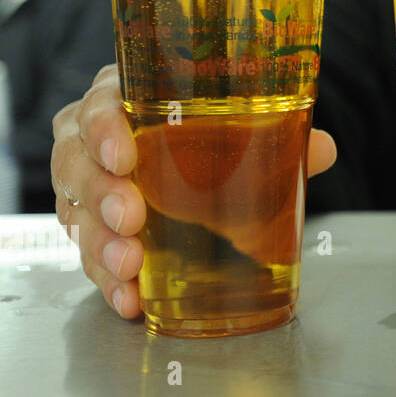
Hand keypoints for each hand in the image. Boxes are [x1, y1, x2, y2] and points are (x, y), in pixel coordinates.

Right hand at [50, 64, 337, 318]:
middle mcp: (96, 139)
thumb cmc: (209, 134)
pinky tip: (129, 298)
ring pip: (74, 211)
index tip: (124, 155)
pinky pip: (87, 254)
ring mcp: (90, 186)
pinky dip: (107, 279)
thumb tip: (320, 148)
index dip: (104, 127)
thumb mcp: (241, 131)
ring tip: (130, 264)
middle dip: (100, 192)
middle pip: (75, 160)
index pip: (100, 102)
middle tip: (130, 216)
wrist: (200, 168)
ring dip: (99, 242)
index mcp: (127, 98)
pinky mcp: (93, 229)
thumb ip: (279, 137)